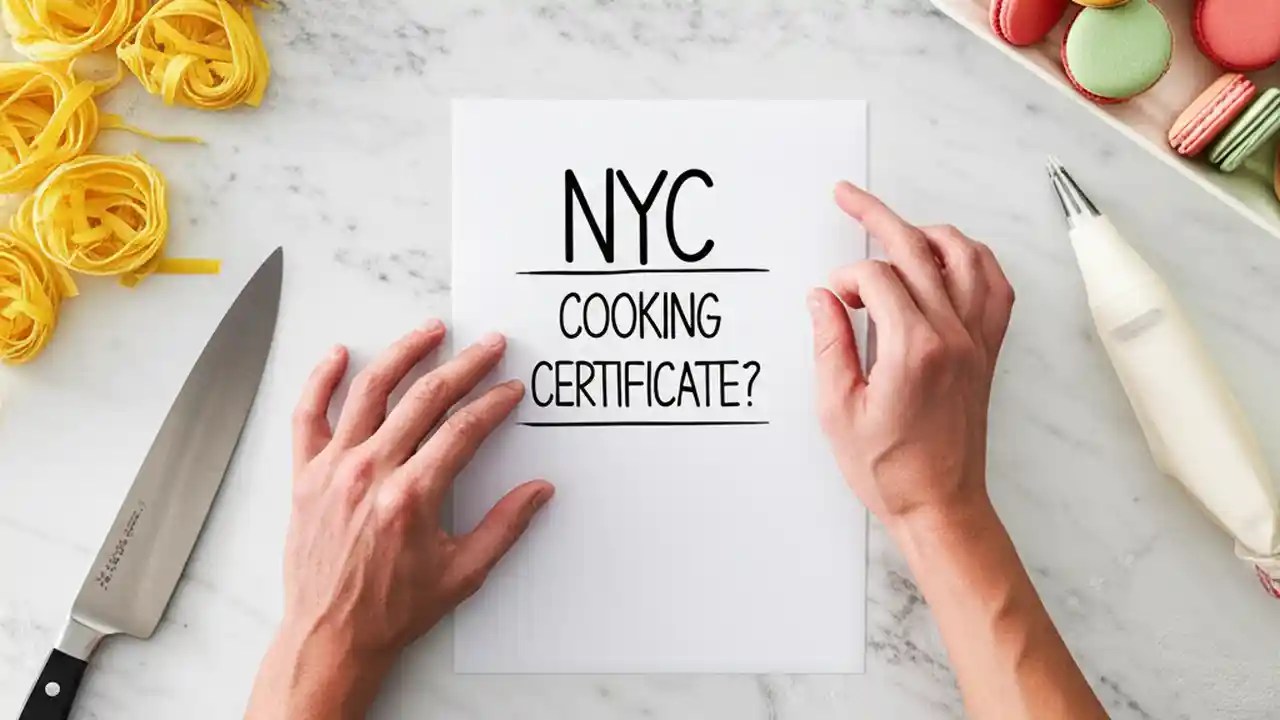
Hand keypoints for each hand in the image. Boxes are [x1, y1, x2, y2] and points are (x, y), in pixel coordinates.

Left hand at [246, 321, 552, 719]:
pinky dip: (321, 379)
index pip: (463, 429)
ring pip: (370, 391)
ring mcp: (334, 469)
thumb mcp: (463, 574)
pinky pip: (308, 414)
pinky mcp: (306, 474)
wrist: (331, 636)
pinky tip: (339, 354)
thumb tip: (539, 490)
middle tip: (489, 346)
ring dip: (404, 353)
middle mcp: (371, 472)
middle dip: (465, 366)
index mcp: (412, 496)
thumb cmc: (393, 610)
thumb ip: (504, 526)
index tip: (511, 389)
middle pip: (425, 398)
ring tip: (431, 331)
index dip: (494, 403)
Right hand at [808, 182, 1013, 530]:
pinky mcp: (988, 352)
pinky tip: (949, 261)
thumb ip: (830, 344)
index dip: (844, 280)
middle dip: (878, 217)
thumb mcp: (837, 410)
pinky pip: (995, 287)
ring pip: (966, 256)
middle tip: (849, 196)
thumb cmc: (889, 469)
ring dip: (929, 233)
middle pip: (919, 250)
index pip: (877, 278)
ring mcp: (977, 341)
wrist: (940, 505)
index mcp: (913, 349)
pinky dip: (974, 261)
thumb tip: (823, 298)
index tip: (829, 299)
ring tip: (899, 230)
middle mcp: (953, 335)